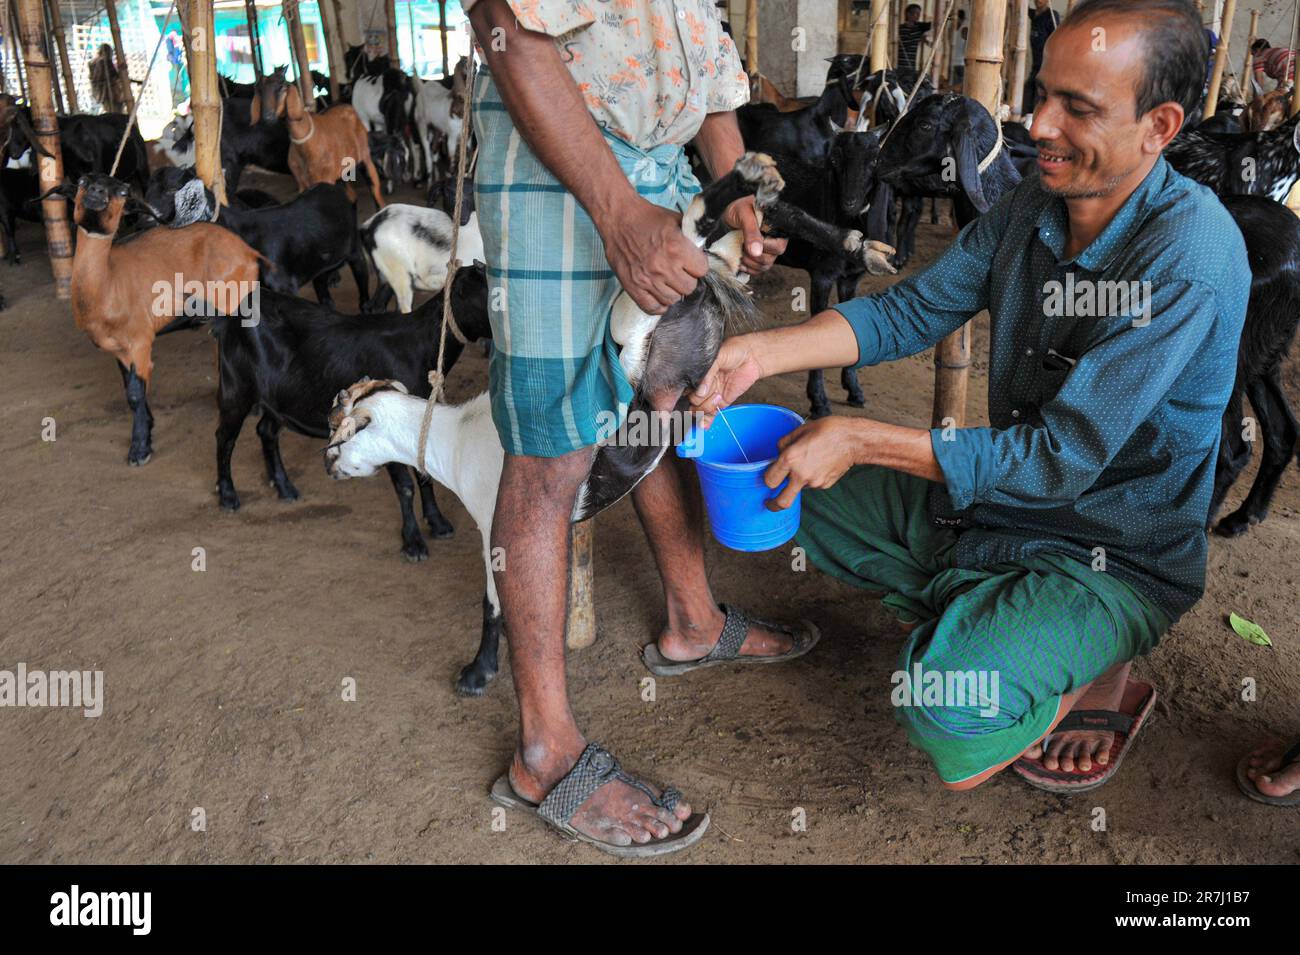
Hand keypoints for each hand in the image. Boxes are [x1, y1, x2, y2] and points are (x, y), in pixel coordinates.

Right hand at [600, 197, 709, 313]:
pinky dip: (659, 304)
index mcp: (676, 248)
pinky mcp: (633, 287)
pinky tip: (659, 294)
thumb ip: (692, 238)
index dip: (698, 265)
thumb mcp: (675, 220)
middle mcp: (663, 266)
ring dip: (673, 291)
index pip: (702, 270)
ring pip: (673, 299)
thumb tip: (704, 249)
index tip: (692, 262)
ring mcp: (647, 279)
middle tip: (679, 271)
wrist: (618, 219)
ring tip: (668, 280)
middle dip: (687, 279)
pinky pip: (652, 308)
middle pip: (689, 288)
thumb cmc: (647, 218)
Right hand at [690, 335, 766, 426]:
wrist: (752, 357)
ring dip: (708, 407)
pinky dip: (706, 422)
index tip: (690, 395)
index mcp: (695, 374)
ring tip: (719, 395)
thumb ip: (707, 373)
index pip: (682, 389)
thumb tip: (699, 392)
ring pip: (699, 410)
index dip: (683, 395)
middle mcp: (700, 386)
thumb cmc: (733, 351)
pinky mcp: (720, 403)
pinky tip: (705, 425)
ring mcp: (710, 395)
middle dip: (700, 400)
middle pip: (691, 402)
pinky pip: (710, 415)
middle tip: (712, 390)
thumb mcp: (717, 357)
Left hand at [723, 195, 786, 273]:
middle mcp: (774, 240)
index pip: (779, 245)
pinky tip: (739, 260)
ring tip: (740, 251)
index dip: (765, 247)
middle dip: (754, 256)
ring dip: (749, 263)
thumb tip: (756, 251)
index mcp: (776, 227)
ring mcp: (767, 251)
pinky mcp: (757, 258)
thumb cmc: (737, 210)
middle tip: (742, 246)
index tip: (749, 242)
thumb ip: (751, 231)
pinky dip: (747, 268)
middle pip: (771, 258)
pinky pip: (757, 270)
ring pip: (764, 266)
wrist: (727, 217)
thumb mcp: (743, 214)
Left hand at [763, 417, 863, 509]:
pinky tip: (818, 464)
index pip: (769, 480)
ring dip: (797, 483)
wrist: (853, 440)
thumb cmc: (828, 431)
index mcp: (791, 459)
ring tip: (808, 463)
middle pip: (782, 501)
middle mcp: (801, 474)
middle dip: (773, 505)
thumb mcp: (800, 430)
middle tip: (770, 503)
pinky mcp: (825, 485)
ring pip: (798, 489)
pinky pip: (811, 485)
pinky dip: (810, 478)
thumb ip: (784, 443)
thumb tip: (778, 453)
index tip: (767, 480)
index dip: (767, 480)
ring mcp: (814, 482)